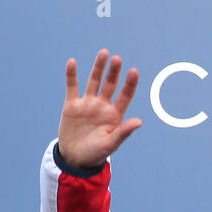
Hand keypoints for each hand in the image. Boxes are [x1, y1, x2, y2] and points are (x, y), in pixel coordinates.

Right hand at [58, 49, 141, 168]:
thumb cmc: (96, 153)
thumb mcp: (111, 144)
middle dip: (114, 72)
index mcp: (115, 115)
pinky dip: (72, 75)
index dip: (130, 84)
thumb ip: (123, 132)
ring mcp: (87, 104)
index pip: (125, 96)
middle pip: (110, 85)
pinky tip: (72, 62)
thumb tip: (139, 121)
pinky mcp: (72, 105)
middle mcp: (102, 106)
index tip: (134, 71)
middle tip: (117, 58)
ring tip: (104, 53)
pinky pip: (72, 86)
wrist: (75, 158)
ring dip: (98, 68)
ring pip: (94, 81)